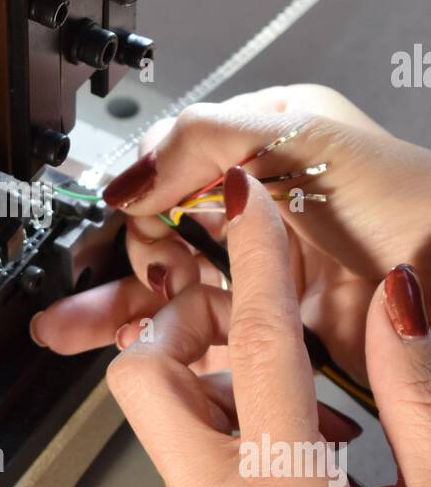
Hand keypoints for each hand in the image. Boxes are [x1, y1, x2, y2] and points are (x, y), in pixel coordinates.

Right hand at [32, 85, 430, 389]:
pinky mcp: (275, 321)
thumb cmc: (402, 200)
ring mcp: (266, 264)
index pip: (172, 163)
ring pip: (176, 282)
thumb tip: (129, 176)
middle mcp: (259, 201)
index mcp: (260, 140)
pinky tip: (143, 346)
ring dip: (129, 302)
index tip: (132, 221)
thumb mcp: (297, 139)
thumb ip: (204, 141)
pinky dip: (171, 338)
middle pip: (163, 228)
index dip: (145, 194)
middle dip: (124, 257)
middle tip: (114, 288)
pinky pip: (206, 329)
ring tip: (86, 325)